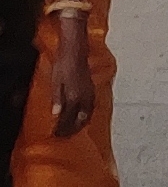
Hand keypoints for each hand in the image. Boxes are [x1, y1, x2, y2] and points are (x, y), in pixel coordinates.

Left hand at [51, 20, 94, 137]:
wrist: (76, 51)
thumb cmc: (64, 64)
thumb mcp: (56, 82)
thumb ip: (57, 99)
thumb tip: (56, 114)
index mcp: (75, 96)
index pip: (69, 118)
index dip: (63, 128)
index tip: (56, 134)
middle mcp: (85, 96)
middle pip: (81, 118)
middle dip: (73, 128)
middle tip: (65, 135)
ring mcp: (90, 92)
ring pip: (88, 113)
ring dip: (81, 122)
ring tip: (75, 128)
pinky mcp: (91, 88)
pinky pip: (91, 106)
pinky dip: (86, 114)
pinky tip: (83, 114)